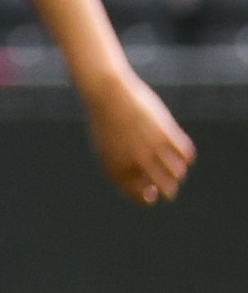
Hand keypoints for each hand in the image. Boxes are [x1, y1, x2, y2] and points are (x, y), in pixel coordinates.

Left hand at [84, 66, 198, 205]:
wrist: (107, 95)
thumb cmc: (105, 123)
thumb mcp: (107, 149)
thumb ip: (122, 169)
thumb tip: (145, 187)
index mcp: (117, 169)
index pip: (138, 196)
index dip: (147, 198)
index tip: (151, 193)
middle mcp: (135, 162)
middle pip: (164, 188)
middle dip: (169, 191)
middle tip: (170, 188)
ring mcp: (151, 148)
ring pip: (178, 172)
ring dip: (179, 173)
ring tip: (176, 169)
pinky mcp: (165, 133)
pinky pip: (185, 153)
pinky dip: (186, 156)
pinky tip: (182, 153)